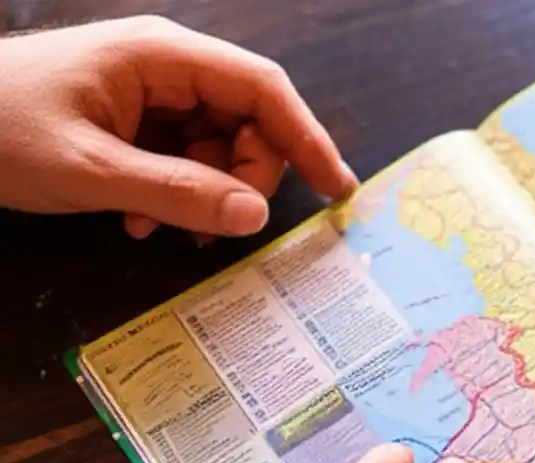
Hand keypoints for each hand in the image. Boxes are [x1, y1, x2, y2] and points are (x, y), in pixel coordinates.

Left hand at [0, 16, 358, 241]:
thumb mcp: (90, 171)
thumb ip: (178, 194)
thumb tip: (256, 215)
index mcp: (162, 56)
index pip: (262, 89)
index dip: (306, 138)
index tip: (335, 188)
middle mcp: (165, 66)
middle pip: (247, 121)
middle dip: (243, 177)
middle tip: (219, 224)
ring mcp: (149, 92)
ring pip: (217, 145)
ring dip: (203, 193)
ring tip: (157, 225)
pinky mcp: (133, 118)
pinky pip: (183, 157)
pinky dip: (175, 193)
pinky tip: (139, 218)